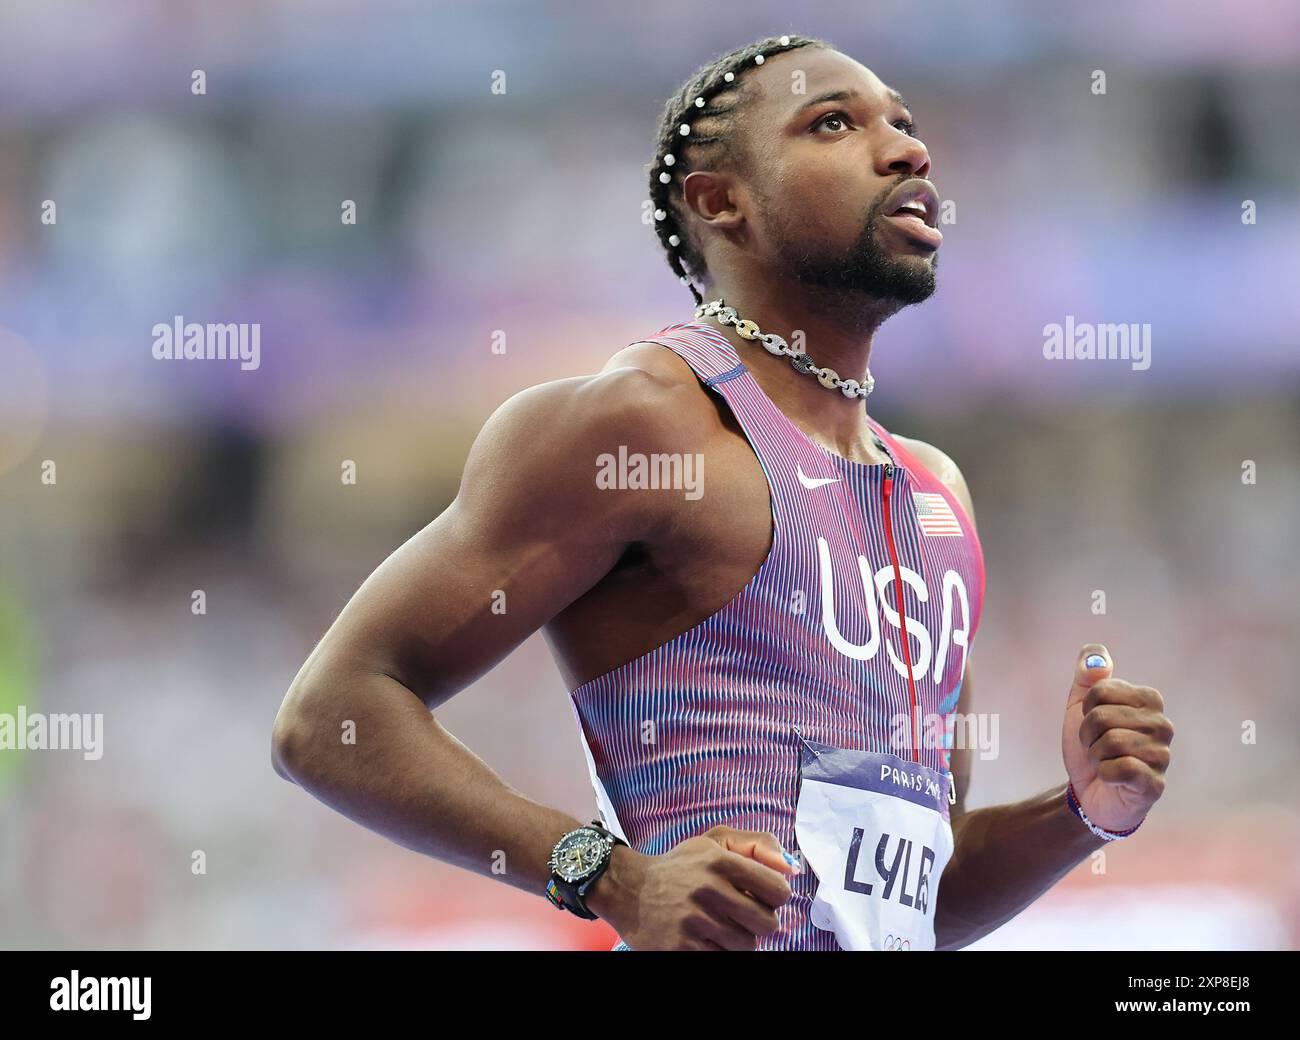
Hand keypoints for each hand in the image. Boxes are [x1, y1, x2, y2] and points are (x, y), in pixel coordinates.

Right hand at [585, 826, 796, 949]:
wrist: (630, 890)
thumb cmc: (681, 866)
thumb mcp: (714, 842)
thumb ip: (757, 845)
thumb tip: (791, 867)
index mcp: (720, 861)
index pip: (778, 890)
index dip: (776, 896)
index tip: (763, 896)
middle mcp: (708, 889)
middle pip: (767, 923)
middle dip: (760, 921)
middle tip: (742, 914)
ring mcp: (694, 920)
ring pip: (747, 945)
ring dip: (740, 939)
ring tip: (721, 926)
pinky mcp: (682, 946)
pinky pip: (723, 958)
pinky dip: (720, 951)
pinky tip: (706, 937)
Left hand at [1061, 644, 1173, 832]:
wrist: (1088, 790)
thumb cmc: (1091, 744)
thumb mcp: (1080, 705)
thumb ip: (1087, 675)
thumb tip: (1096, 656)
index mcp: (1149, 700)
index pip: (1100, 690)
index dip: (1085, 709)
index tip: (1093, 723)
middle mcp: (1163, 725)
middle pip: (1102, 716)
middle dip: (1087, 735)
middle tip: (1096, 746)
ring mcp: (1162, 755)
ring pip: (1110, 742)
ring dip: (1095, 755)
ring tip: (1104, 761)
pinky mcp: (1155, 784)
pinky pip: (1119, 768)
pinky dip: (1104, 774)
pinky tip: (1113, 778)